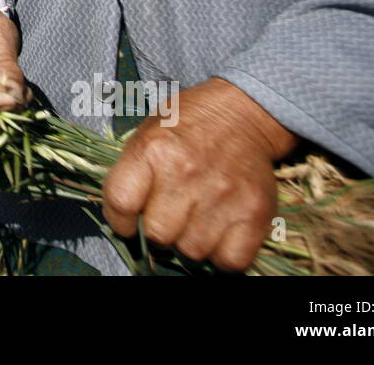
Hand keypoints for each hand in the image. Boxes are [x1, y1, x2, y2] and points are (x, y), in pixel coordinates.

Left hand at [102, 77, 296, 271]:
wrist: (242, 112)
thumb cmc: (186, 125)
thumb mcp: (147, 132)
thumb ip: (131, 173)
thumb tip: (122, 218)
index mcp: (153, 149)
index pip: (120, 202)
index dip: (120, 221)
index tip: (128, 221)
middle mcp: (185, 172)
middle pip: (158, 235)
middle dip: (160, 231)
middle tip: (169, 216)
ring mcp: (222, 194)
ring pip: (193, 251)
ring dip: (191, 242)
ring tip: (196, 219)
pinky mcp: (254, 212)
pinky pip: (231, 260)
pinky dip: (223, 255)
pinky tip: (218, 232)